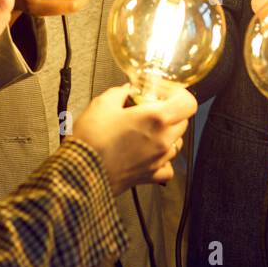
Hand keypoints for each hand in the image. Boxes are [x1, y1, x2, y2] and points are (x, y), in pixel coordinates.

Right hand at [73, 85, 196, 194]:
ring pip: (177, 143)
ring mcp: (158, 160)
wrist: (80, 172)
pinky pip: (168, 167)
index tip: (168, 93)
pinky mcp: (150, 176)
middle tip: (152, 108)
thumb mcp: (102, 104)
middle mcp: (162, 140)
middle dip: (171, 112)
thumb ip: (120, 92)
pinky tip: (151, 153)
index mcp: (155, 118)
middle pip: (183, 121)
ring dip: (168, 134)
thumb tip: (126, 90)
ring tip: (148, 130)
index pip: (188, 103)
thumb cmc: (91, 140)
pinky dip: (164, 160)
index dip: (180, 94)